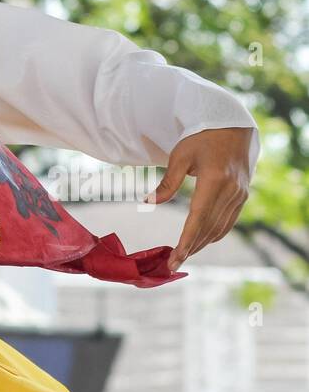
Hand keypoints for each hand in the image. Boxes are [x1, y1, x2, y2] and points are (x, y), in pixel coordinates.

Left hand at [148, 127, 254, 270]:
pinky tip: (202, 240)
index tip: (176, 260)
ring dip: (202, 243)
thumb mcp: (180, 156)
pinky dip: (215, 233)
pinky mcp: (242, 196)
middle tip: (173, 263)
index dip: (186, 242)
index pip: (198, 219)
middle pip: (209, 228)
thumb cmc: (201, 138)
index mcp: (214, 180)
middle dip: (191, 248)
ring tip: (184, 255)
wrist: (231, 127)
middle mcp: (231, 191)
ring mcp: (239, 195)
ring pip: (220, 228)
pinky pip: (228, 221)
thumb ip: (167, 183)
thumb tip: (149, 203)